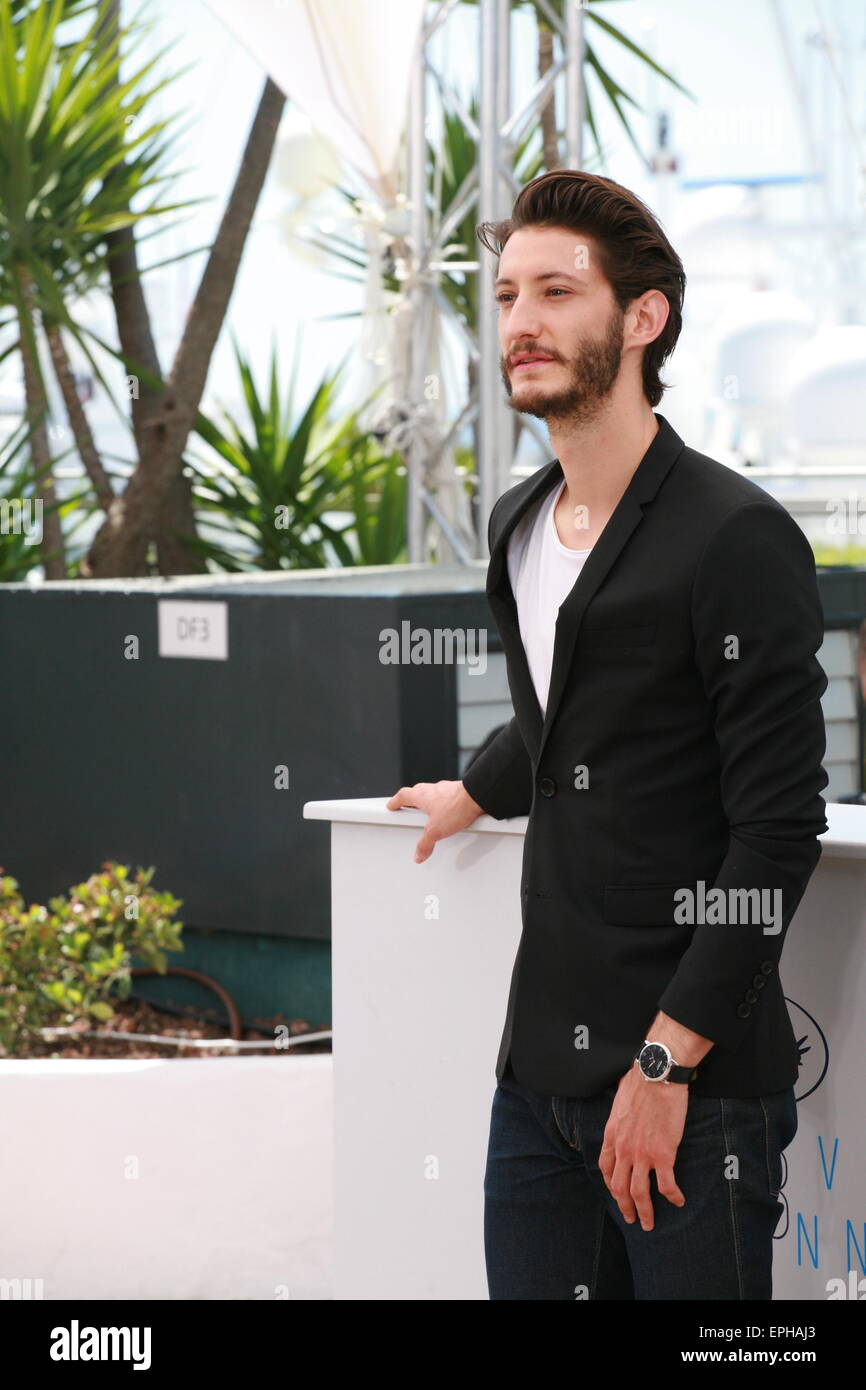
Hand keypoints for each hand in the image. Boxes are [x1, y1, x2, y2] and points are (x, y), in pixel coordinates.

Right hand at [386, 780, 483, 862]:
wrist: (478, 797)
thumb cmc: (456, 806)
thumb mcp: (436, 831)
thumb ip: (425, 844)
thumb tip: (418, 854)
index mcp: (421, 795)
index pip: (402, 795)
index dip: (395, 801)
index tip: (392, 805)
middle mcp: (432, 789)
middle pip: (416, 792)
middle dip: (411, 801)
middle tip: (408, 808)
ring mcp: (446, 789)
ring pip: (432, 794)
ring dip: (429, 802)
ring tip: (430, 815)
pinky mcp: (459, 792)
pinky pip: (447, 798)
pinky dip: (444, 804)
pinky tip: (449, 814)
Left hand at [598, 1064, 687, 1231]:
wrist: (656, 1075)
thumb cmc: (639, 1082)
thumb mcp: (619, 1102)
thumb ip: (619, 1118)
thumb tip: (623, 1120)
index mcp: (611, 1135)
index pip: (606, 1169)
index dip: (611, 1186)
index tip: (617, 1194)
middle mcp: (623, 1149)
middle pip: (619, 1187)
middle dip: (625, 1207)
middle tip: (632, 1219)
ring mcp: (642, 1153)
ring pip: (639, 1192)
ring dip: (644, 1211)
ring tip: (649, 1223)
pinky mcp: (663, 1154)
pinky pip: (666, 1184)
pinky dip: (672, 1196)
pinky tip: (678, 1201)